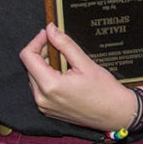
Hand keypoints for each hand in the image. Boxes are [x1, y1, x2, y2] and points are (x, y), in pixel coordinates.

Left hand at [18, 23, 135, 131]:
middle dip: (42, 52)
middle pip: (30, 66)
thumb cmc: (104, 90)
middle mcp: (42, 98)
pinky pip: (40, 89)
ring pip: (34, 77)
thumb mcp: (85, 63)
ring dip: (45, 65)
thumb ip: (64, 44)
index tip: (49, 34)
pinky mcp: (48, 111)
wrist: (115, 114)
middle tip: (60, 45)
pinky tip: (64, 74)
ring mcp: (44, 106)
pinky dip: (48, 77)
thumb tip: (50, 29)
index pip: (27, 56)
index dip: (36, 41)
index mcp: (50, 86)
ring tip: (65, 60)